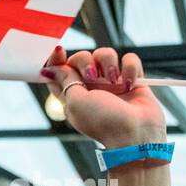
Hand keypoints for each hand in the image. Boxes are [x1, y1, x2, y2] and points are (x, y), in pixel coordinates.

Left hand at [42, 46, 166, 149]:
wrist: (135, 133)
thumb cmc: (103, 121)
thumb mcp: (76, 102)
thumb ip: (65, 81)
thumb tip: (50, 68)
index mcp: (72, 95)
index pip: (59, 72)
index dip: (56, 60)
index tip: (59, 51)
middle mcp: (90, 87)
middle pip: (81, 58)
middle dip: (85, 61)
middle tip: (92, 76)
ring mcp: (111, 82)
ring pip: (105, 54)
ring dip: (109, 63)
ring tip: (114, 81)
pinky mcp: (131, 78)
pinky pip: (129, 59)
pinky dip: (130, 67)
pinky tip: (131, 83)